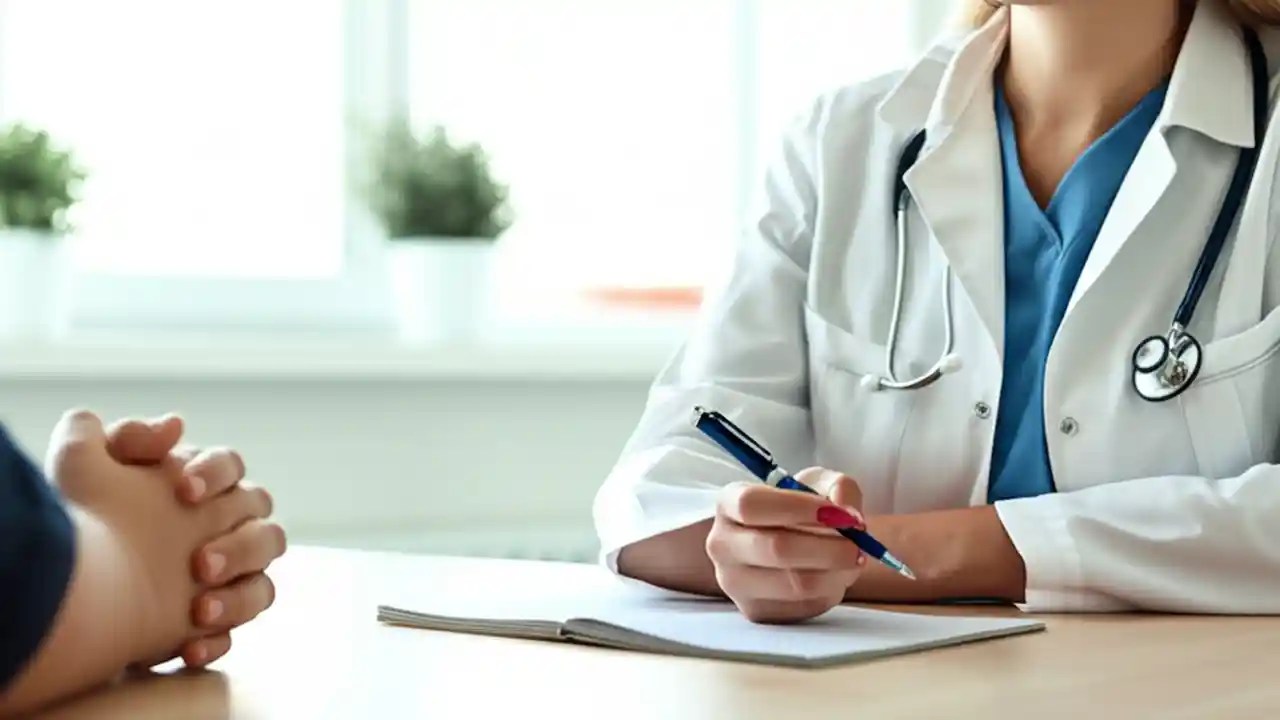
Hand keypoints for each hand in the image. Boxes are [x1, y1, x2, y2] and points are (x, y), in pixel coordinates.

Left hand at [103, 414, 285, 667]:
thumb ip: (130, 436)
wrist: (58, 590)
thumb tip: (175, 425)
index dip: (216, 475)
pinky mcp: (208, 626)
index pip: (232, 468)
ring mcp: (222, 583)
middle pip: (266, 533)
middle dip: (238, 546)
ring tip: (198, 610)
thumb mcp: (87, 467)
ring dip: (237, 597)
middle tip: (199, 563)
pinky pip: (231, 636)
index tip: (182, 490)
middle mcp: (224, 533)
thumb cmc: (78, 520)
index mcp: (205, 490)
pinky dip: (216, 640)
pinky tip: (186, 646)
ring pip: (262, 587)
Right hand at [705, 468, 866, 623]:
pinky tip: (834, 576)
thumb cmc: (799, 511)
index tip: (838, 513)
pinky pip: (802, 606)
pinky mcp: (755, 611)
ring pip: (795, 583)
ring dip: (836, 572)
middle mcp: (722, 544)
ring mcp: (734, 582)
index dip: (799, 508)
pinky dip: (830, 591)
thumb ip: (838, 486)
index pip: (752, 505)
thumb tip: (846, 510)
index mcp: (728, 502)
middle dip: (829, 547)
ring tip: (853, 559)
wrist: (786, 546)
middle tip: (858, 543)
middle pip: (776, 549)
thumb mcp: (818, 485)